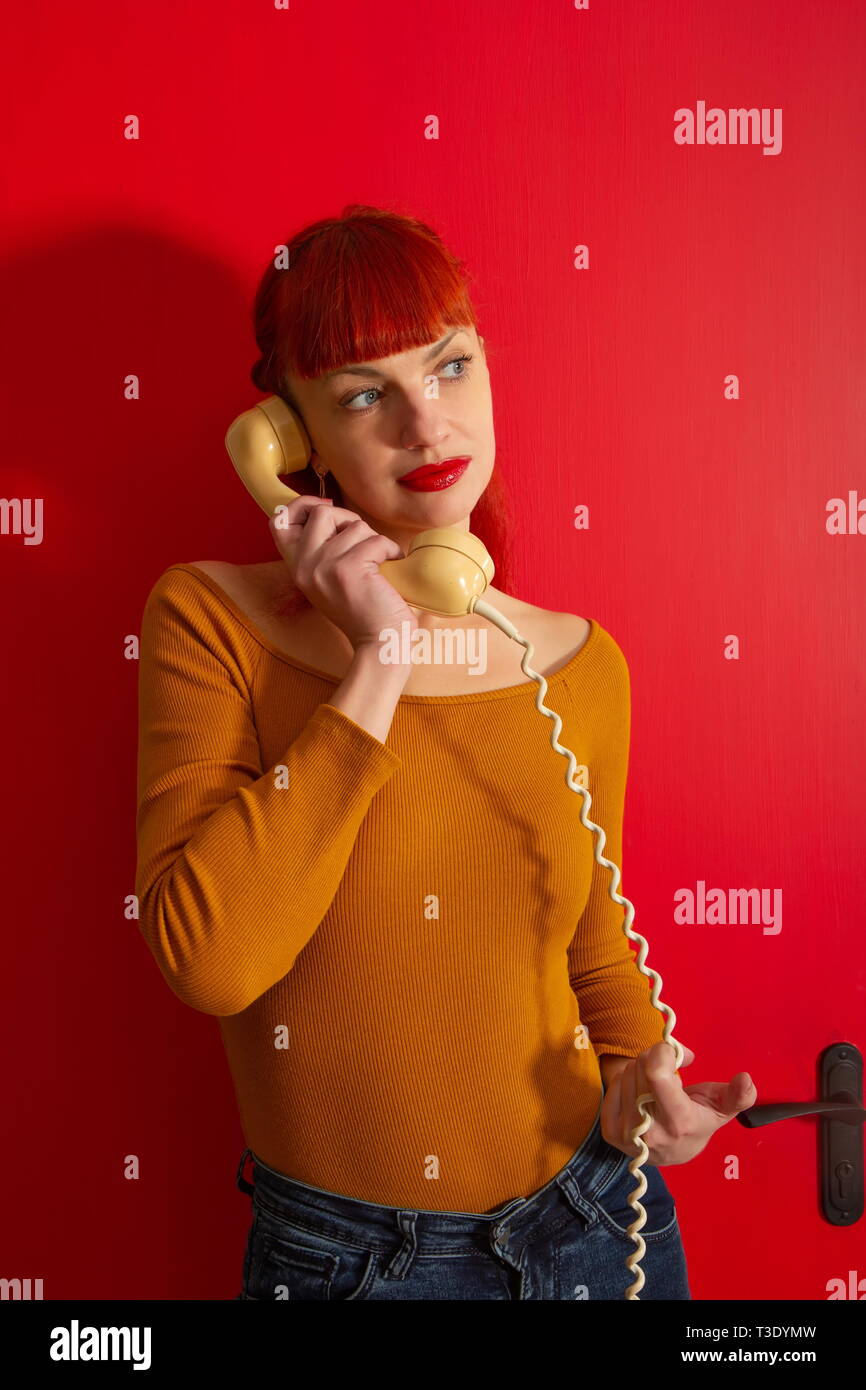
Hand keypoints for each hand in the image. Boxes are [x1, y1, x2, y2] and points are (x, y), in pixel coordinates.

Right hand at [269, 495, 419, 653]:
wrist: (380, 643)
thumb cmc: (364, 609)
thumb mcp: (330, 577)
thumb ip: (321, 549)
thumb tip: (326, 508)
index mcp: (297, 568)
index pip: (279, 521)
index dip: (301, 505)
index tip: (325, 508)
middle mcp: (304, 566)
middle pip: (320, 512)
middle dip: (348, 519)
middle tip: (364, 542)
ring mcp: (323, 567)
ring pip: (355, 526)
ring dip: (375, 540)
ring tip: (379, 564)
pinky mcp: (348, 569)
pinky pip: (376, 540)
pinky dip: (390, 551)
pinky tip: (391, 567)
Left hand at [599, 1041, 757, 1165]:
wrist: (673, 1154)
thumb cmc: (699, 1121)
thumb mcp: (722, 1108)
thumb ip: (737, 1095)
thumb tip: (746, 1079)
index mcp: (679, 1121)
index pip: (656, 1073)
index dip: (663, 1052)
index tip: (676, 1055)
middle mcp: (650, 1130)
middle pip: (641, 1067)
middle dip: (656, 1059)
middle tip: (668, 1070)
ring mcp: (626, 1132)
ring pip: (626, 1073)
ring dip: (641, 1070)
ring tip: (655, 1086)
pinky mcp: (610, 1131)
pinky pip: (613, 1084)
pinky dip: (626, 1082)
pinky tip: (640, 1095)